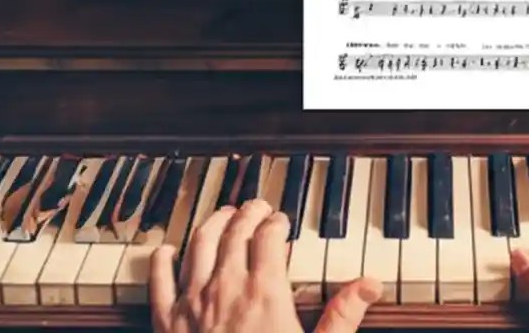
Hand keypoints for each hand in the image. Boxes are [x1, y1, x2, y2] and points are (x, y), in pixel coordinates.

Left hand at [149, 199, 381, 332]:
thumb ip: (342, 316)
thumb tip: (368, 285)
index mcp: (264, 293)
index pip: (269, 237)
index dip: (276, 222)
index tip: (282, 220)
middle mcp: (226, 289)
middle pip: (234, 233)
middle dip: (246, 215)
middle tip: (255, 207)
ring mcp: (192, 304)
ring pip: (198, 247)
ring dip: (210, 225)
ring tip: (221, 217)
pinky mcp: (167, 324)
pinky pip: (160, 282)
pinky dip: (161, 261)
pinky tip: (164, 251)